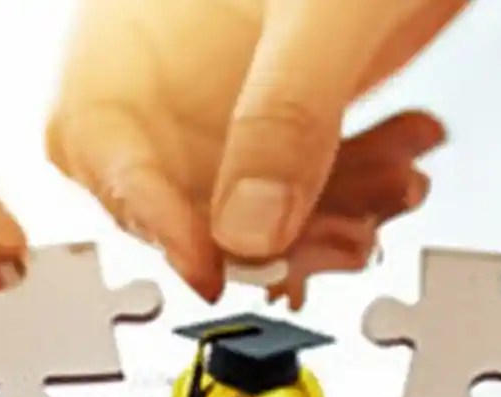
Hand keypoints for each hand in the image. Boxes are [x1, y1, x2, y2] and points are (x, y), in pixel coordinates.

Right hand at [48, 0, 464, 305]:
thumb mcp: (331, 1)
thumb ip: (288, 108)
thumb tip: (249, 231)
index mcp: (138, 12)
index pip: (95, 133)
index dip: (143, 210)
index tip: (208, 265)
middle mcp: (172, 55)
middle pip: (172, 184)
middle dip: (254, 234)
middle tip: (333, 244)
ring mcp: (231, 80)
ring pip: (246, 196)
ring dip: (323, 219)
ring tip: (394, 193)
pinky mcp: (290, 96)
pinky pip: (303, 173)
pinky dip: (356, 187)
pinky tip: (406, 160)